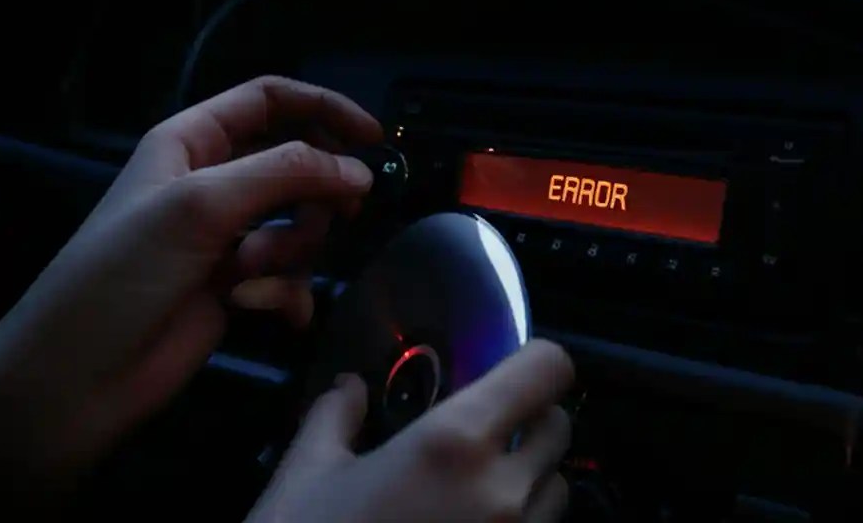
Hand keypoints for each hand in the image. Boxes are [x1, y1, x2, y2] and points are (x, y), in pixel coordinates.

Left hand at [0, 76, 381, 491]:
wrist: (80, 374)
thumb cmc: (126, 272)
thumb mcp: (202, 204)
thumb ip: (287, 174)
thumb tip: (361, 171)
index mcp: (192, 142)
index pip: (270, 101)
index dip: (325, 110)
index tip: (376, 139)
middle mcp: (213, 183)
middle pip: (297, 164)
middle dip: (318, 192)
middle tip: (343, 213)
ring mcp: (227, 238)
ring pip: (301, 225)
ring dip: (290, 250)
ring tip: (249, 275)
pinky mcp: (238, 288)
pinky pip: (291, 278)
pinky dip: (285, 293)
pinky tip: (264, 311)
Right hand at [248, 340, 574, 522]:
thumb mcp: (305, 479)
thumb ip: (333, 419)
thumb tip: (349, 388)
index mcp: (454, 443)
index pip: (547, 371)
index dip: (535, 363)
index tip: (509, 370)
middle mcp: (503, 491)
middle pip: (558, 429)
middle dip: (528, 423)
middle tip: (481, 438)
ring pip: (556, 491)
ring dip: (529, 482)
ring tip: (472, 498)